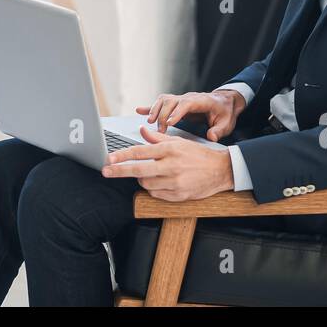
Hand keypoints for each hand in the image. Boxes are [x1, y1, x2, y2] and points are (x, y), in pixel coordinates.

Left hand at [101, 126, 234, 198]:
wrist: (221, 170)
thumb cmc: (198, 155)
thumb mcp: (178, 142)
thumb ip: (158, 137)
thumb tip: (142, 130)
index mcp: (170, 150)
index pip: (140, 152)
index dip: (122, 156)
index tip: (109, 158)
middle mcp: (171, 166)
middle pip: (138, 170)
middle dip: (118, 171)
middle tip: (106, 172)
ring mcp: (174, 182)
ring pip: (145, 183)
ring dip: (140, 179)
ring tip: (147, 173)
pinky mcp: (178, 195)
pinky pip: (156, 194)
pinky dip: (152, 189)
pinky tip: (158, 182)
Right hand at [136, 90, 245, 142]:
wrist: (225, 102)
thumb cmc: (225, 112)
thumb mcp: (227, 122)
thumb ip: (219, 130)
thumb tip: (211, 136)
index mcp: (201, 101)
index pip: (186, 104)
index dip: (176, 112)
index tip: (169, 123)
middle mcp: (188, 97)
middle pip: (171, 101)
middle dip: (163, 115)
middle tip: (160, 130)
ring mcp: (181, 99)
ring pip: (164, 100)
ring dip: (155, 110)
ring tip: (150, 123)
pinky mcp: (176, 104)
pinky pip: (161, 103)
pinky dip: (150, 107)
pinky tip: (139, 110)